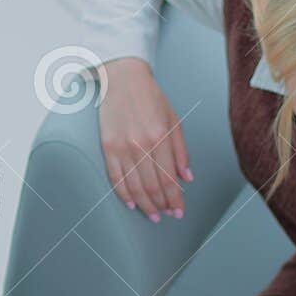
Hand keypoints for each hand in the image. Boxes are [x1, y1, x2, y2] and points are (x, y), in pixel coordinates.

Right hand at [97, 57, 191, 221]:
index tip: (178, 211)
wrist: (123, 79)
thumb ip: (181, 151)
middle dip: (161, 205)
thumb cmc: (151, 98)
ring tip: (152, 215)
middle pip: (152, 186)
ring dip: (145, 205)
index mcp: (161, 138)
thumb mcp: (173, 121)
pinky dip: (123, 194)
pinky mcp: (108, 146)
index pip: (169, 179)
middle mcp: (141, 145)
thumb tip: (186, 178)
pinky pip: (115, 177)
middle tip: (166, 216)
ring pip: (134, 186)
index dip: (175, 199)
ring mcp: (123, 147)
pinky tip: (131, 204)